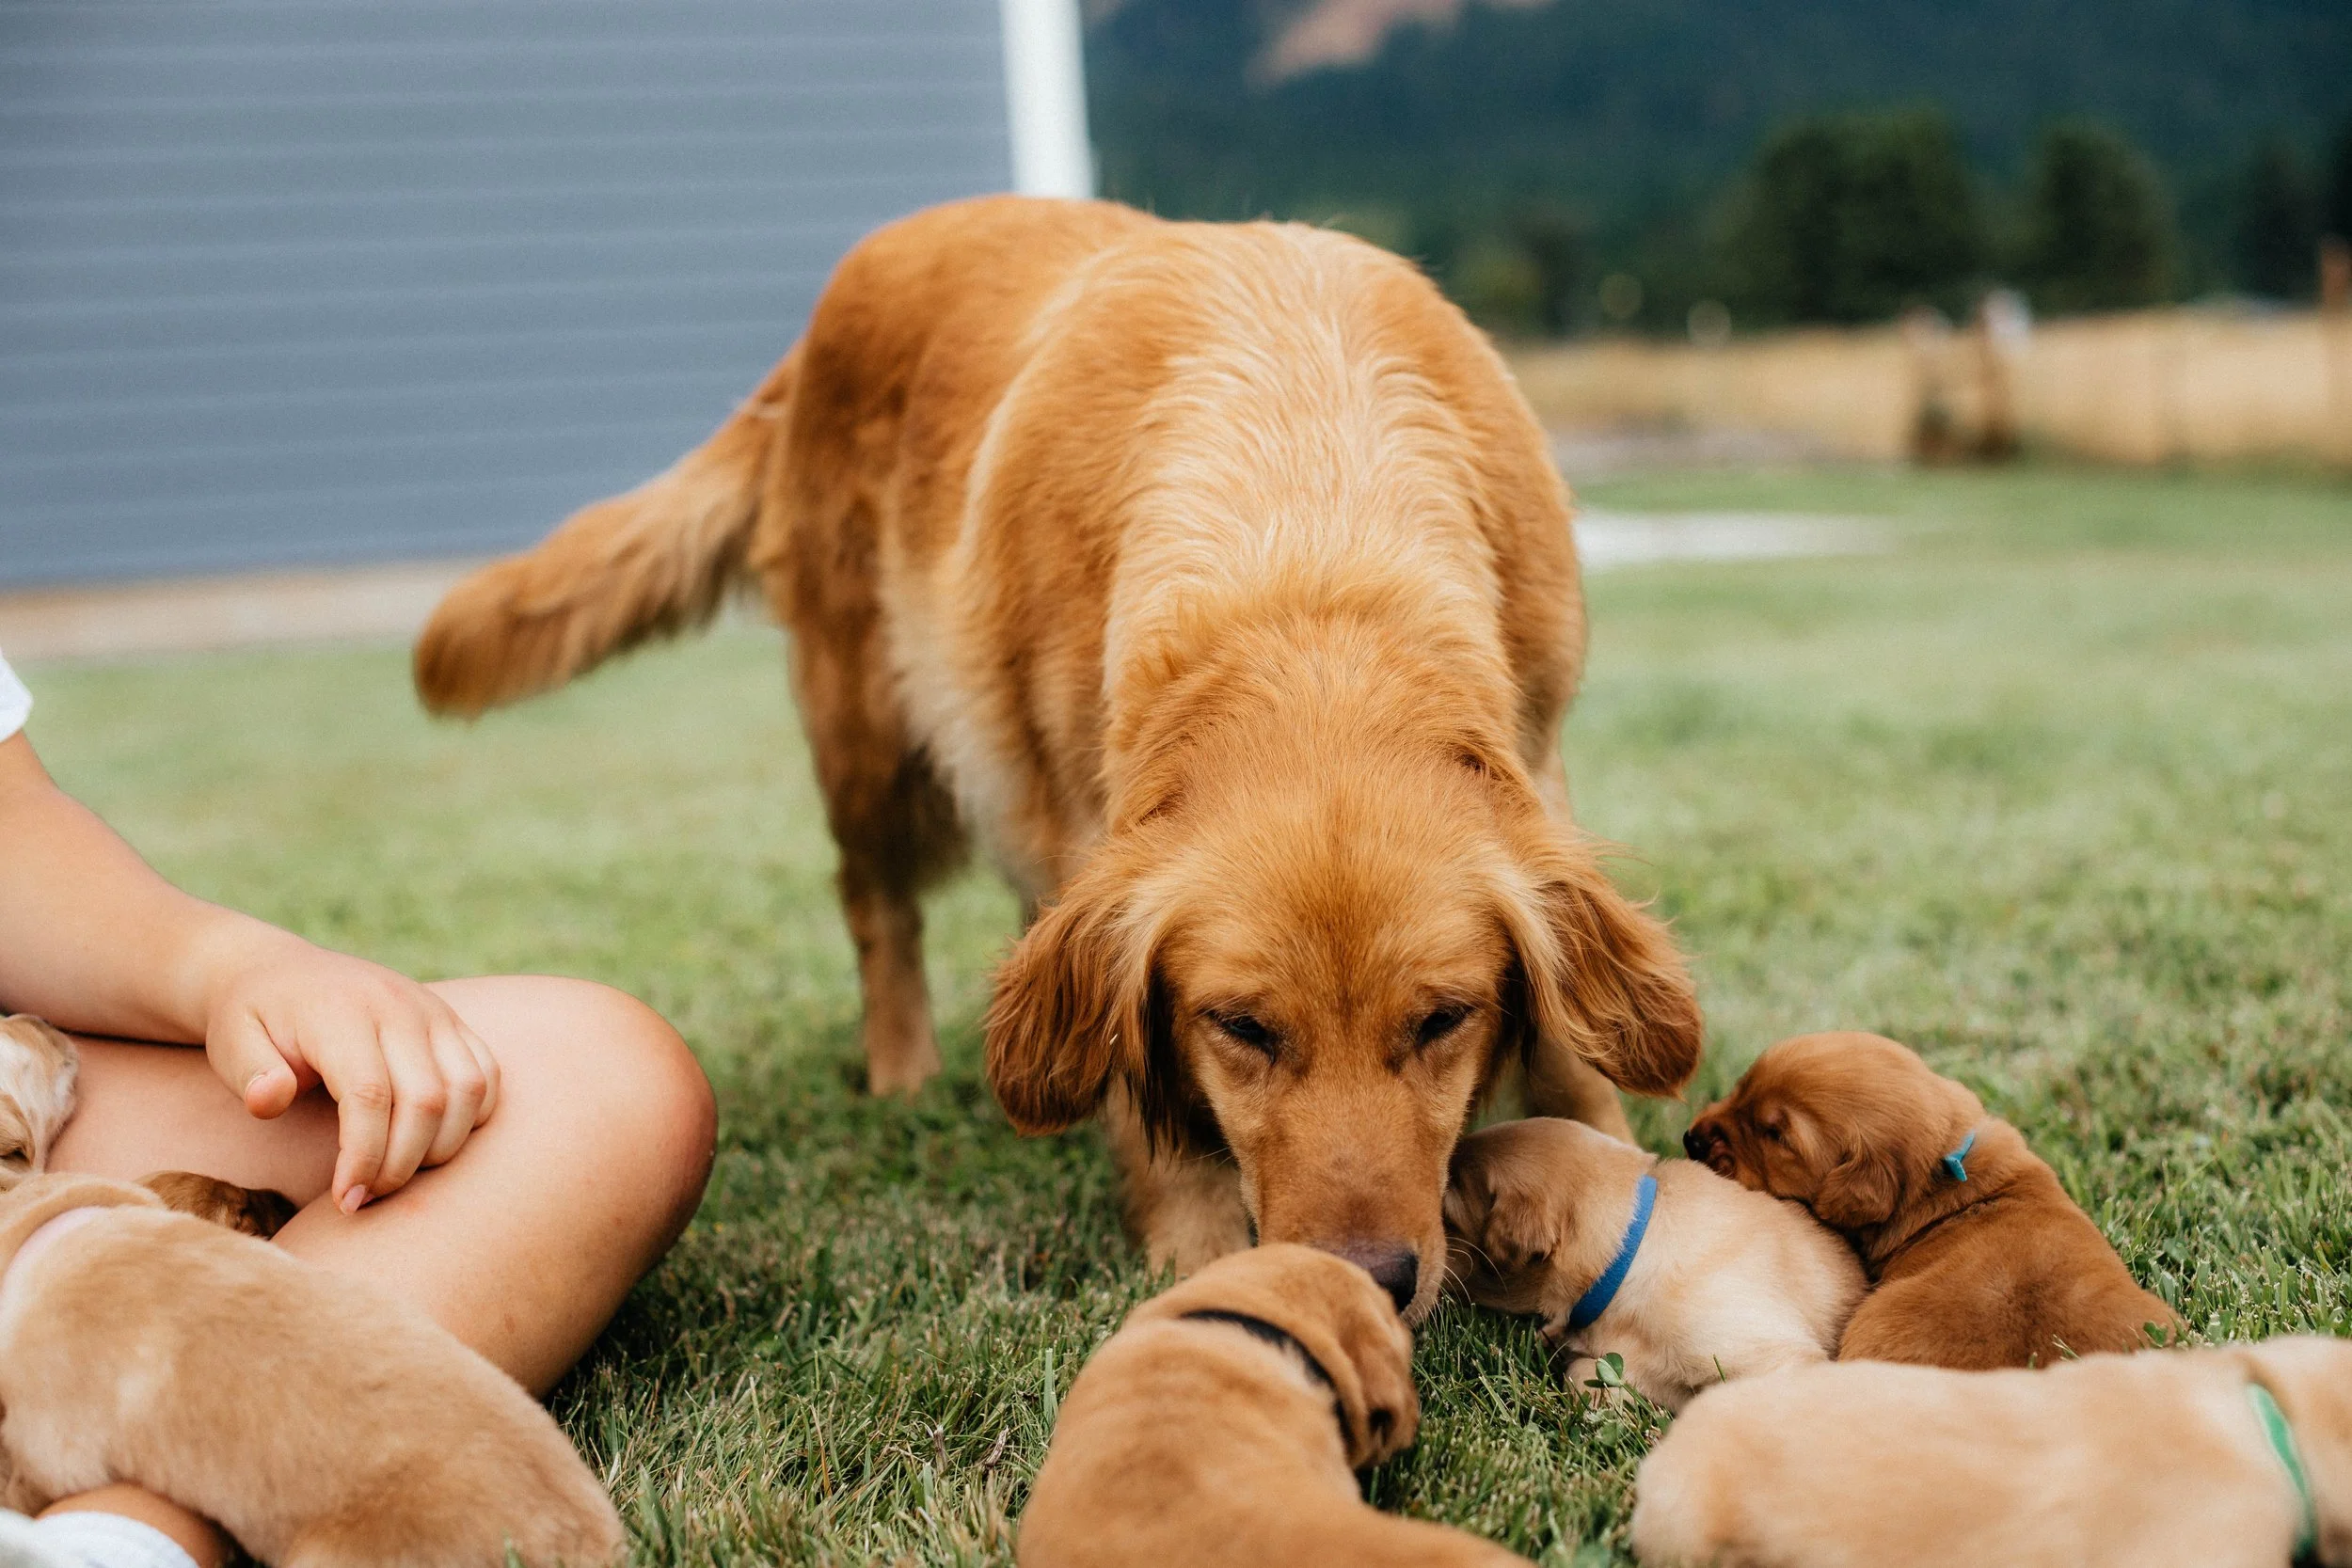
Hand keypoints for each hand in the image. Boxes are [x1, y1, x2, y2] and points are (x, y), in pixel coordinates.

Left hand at [200, 934, 499, 1211]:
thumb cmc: (252, 1020)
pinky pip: (486, 1076)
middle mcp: (398, 1006)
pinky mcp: (452, 1021)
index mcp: (341, 1012)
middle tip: (365, 1197)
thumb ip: (250, 1074)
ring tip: (396, 1172)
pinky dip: (470, 1119)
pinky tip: (429, 1142)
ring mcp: (432, 1011)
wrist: (279, 971)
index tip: (344, 1200)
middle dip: (401, 1164)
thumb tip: (272, 1100)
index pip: (369, 1095)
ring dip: (440, 1147)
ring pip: (468, 1091)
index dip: (363, 1157)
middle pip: (426, 1100)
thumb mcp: (230, 1042)